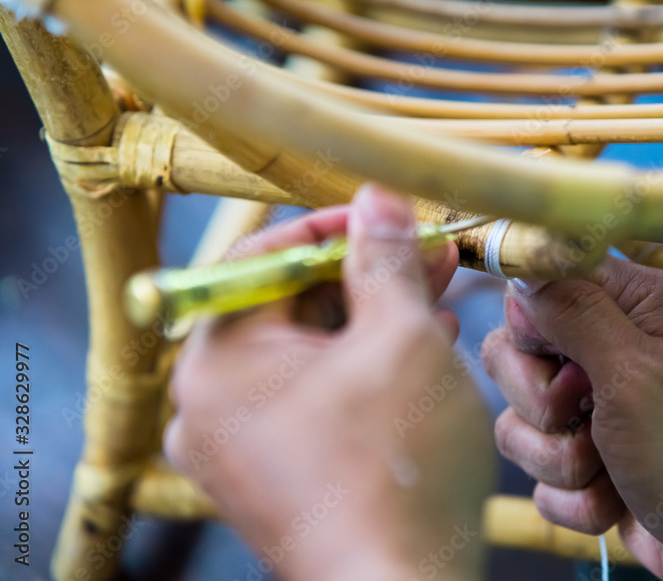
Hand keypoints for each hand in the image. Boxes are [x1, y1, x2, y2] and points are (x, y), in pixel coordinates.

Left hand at [165, 185, 494, 580]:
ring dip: (373, 324)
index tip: (392, 216)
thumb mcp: (402, 339)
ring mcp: (236, 448)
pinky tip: (418, 357)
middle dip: (367, 279)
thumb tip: (379, 199)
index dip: (338, 226)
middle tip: (429, 257)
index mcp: (218, 360)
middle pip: (289, 307)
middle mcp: (208, 404)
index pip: (268, 257)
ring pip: (307, 356)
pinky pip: (310, 400)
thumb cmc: (399, 468)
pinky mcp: (271, 478)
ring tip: (438, 302)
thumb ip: (384, 260)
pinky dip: (360, 374)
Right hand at [483, 257, 662, 576]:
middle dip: (541, 404)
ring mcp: (600, 412)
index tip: (560, 358)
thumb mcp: (636, 370)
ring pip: (521, 423)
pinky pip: (541, 477)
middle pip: (515, 356)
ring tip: (612, 471)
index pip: (541, 288)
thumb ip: (575, 312)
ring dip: (561, 461)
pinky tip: (617, 503)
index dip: (533, 328)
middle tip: (590, 416)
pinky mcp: (593, 465)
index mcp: (634, 307)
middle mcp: (613, 351)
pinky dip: (574, 499)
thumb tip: (525, 270)